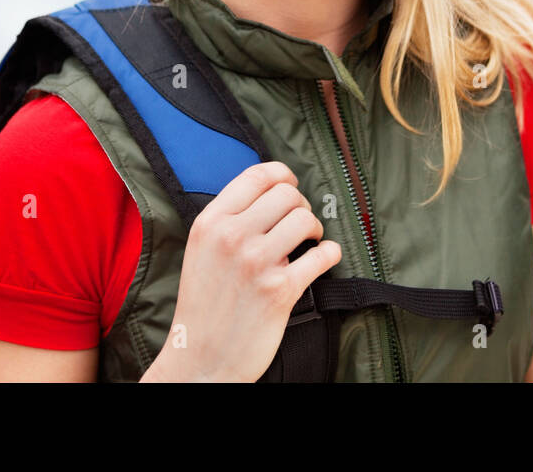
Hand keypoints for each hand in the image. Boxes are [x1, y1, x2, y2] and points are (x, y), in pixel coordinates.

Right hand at [142, 161, 340, 381]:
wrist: (201, 358)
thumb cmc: (204, 304)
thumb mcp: (202, 249)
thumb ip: (230, 219)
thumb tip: (271, 193)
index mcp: (211, 222)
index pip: (257, 175)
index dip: (282, 175)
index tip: (290, 184)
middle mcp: (232, 237)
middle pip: (287, 194)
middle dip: (300, 204)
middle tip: (299, 223)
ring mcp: (257, 262)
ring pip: (306, 219)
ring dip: (314, 228)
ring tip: (308, 241)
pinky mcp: (281, 289)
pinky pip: (323, 254)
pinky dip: (330, 253)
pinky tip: (323, 257)